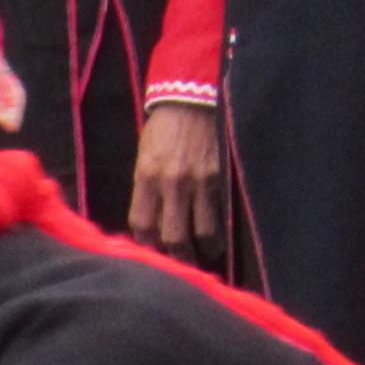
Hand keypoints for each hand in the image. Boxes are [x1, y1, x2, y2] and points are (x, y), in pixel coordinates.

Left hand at [131, 100, 231, 260]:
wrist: (192, 99)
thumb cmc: (163, 129)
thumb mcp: (144, 158)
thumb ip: (146, 189)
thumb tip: (148, 225)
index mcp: (146, 178)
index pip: (142, 225)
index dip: (147, 245)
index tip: (153, 253)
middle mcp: (172, 183)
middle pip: (172, 236)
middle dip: (177, 256)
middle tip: (181, 265)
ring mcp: (199, 182)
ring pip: (202, 231)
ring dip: (203, 249)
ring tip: (203, 254)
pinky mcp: (222, 176)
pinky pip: (222, 214)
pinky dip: (221, 231)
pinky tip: (220, 239)